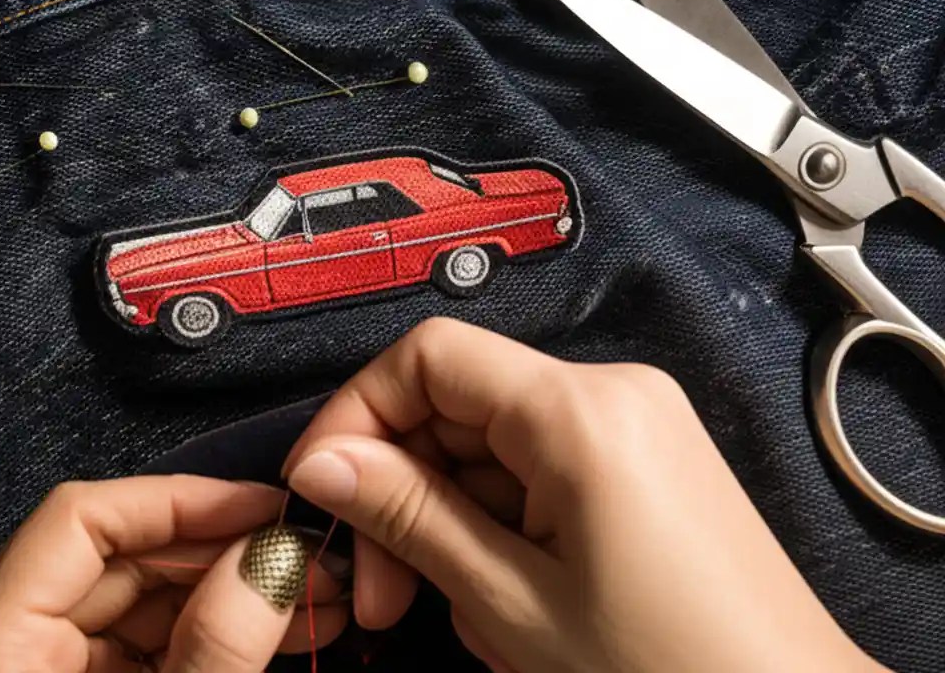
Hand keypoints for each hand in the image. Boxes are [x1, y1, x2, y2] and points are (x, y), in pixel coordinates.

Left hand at [0, 476, 346, 672]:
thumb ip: (214, 652)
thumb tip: (270, 562)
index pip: (80, 518)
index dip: (178, 499)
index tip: (259, 506)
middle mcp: (4, 651)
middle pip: (117, 557)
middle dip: (223, 552)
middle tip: (305, 555)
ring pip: (139, 607)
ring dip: (228, 596)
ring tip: (311, 596)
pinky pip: (142, 653)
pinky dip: (209, 640)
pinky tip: (272, 633)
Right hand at [283, 318, 884, 671]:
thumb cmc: (674, 669)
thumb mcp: (510, 599)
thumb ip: (408, 515)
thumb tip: (324, 461)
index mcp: (582, 411)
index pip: (429, 356)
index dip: (358, 414)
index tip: (323, 484)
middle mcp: (613, 395)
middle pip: (456, 407)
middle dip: (402, 494)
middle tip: (381, 588)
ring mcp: (634, 427)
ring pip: (490, 450)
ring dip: (450, 527)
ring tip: (460, 615)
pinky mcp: (643, 462)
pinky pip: (536, 474)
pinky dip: (501, 531)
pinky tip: (506, 605)